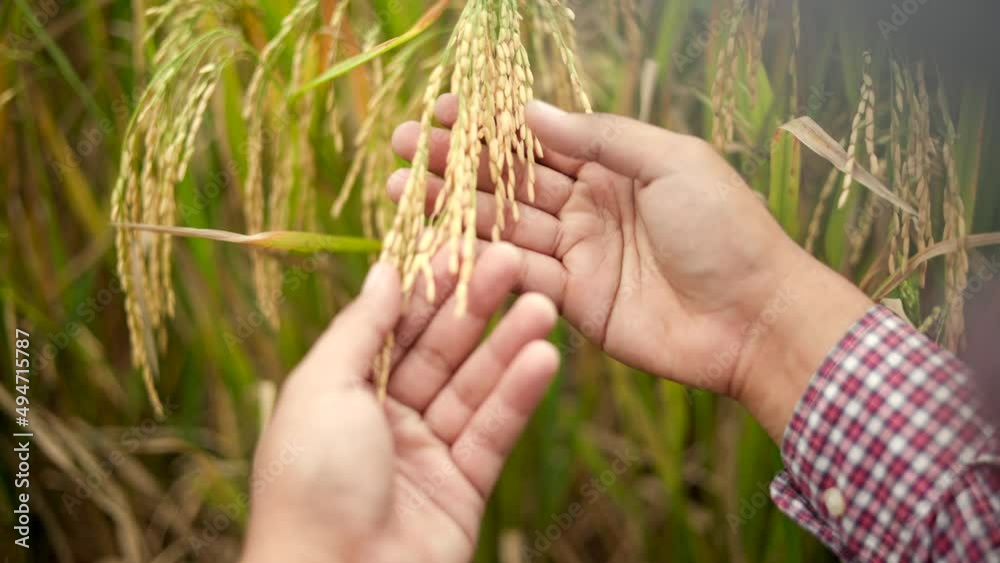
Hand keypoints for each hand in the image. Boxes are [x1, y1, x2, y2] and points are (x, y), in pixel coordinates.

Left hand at [242, 244, 558, 562]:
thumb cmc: (309, 482)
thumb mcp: (321, 389)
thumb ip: (359, 328)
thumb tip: (383, 272)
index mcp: (341, 391)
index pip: (393, 325)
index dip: (427, 286)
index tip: (463, 245)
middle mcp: (384, 417)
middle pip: (438, 350)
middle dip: (474, 306)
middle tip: (513, 262)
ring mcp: (425, 452)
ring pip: (473, 387)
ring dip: (508, 345)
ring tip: (543, 303)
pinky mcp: (462, 487)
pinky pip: (493, 432)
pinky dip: (518, 396)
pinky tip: (544, 359)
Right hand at [389, 95, 871, 438]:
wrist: (753, 318)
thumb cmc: (725, 229)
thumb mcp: (671, 161)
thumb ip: (601, 138)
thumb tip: (533, 110)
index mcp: (613, 166)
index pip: (538, 139)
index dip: (489, 126)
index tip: (440, 111)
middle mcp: (588, 206)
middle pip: (511, 181)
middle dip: (457, 163)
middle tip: (405, 148)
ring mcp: (577, 254)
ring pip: (505, 226)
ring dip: (453, 209)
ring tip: (401, 189)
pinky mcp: (572, 300)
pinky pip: (518, 275)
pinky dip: (479, 261)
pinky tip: (437, 244)